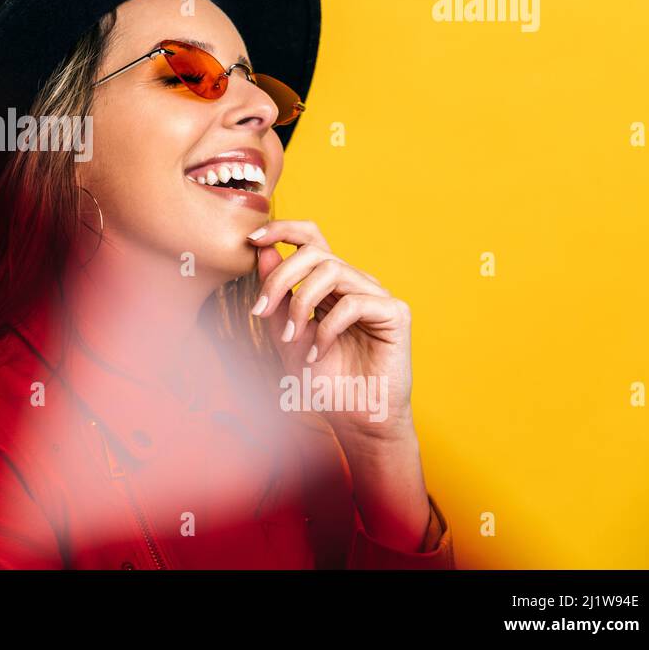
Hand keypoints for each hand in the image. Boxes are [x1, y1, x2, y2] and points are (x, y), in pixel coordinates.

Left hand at [248, 219, 413, 441]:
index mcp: (330, 283)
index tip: (253, 239)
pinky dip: (326, 328)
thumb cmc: (322, 380)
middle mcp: (355, 282)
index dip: (283, 229)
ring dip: (300, 303)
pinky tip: (318, 353)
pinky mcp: (395, 314)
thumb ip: (275, 296)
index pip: (310, 238)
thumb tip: (261, 250)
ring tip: (290, 338)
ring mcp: (376, 295)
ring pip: (332, 271)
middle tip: (259, 311)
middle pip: (314, 253)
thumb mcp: (285, 334)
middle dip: (279, 278)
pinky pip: (353, 303)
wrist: (354, 419)